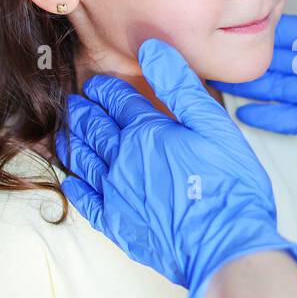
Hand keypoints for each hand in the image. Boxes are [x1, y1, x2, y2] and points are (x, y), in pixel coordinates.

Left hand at [57, 38, 296, 297]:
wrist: (225, 247)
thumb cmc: (230, 186)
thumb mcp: (215, 126)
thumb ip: (181, 86)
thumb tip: (152, 49)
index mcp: (147, 132)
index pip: (118, 101)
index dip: (106, 89)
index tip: (98, 84)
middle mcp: (122, 160)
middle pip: (94, 128)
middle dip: (83, 112)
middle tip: (76, 104)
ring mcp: (116, 194)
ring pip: (83, 160)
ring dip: (73, 143)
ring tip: (66, 133)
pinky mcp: (118, 225)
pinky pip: (86, 202)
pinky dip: (76, 188)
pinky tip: (72, 182)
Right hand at [212, 0, 296, 182]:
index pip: (292, 32)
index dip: (263, 28)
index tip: (233, 20)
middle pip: (279, 62)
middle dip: (248, 58)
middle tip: (211, 54)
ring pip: (280, 90)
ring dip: (253, 88)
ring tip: (220, 84)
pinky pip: (295, 122)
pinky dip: (272, 119)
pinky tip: (247, 115)